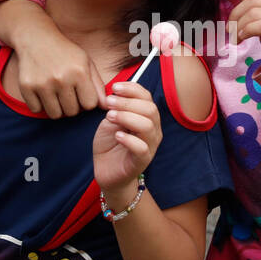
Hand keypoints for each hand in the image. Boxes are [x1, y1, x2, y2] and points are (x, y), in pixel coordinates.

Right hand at [14, 28, 106, 117]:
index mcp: (79, 72)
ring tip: (56, 94)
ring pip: (55, 114)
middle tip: (67, 93)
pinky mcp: (26, 87)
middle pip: (72, 112)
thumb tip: (106, 107)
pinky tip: (42, 92)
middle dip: (72, 105)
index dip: (87, 100)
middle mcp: (61, 79)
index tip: (81, 92)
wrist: (36, 38)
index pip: (89, 105)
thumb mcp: (86, 63)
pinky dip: (40, 105)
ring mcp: (42, 84)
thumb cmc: (65, 52)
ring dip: (57, 108)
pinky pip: (36, 110)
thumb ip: (98, 86)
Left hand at [93, 82, 161, 206]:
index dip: (132, 89)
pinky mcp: (142, 162)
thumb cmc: (111, 144)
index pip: (147, 98)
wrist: (107, 171)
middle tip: (108, 103)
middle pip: (150, 109)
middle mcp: (153, 130)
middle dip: (127, 102)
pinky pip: (142, 148)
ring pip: (148, 126)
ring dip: (127, 117)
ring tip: (110, 116)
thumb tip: (115, 93)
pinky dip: (129, 139)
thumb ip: (116, 108)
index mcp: (147, 117)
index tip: (114, 87)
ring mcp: (150, 146)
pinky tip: (117, 135)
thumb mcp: (111, 121)